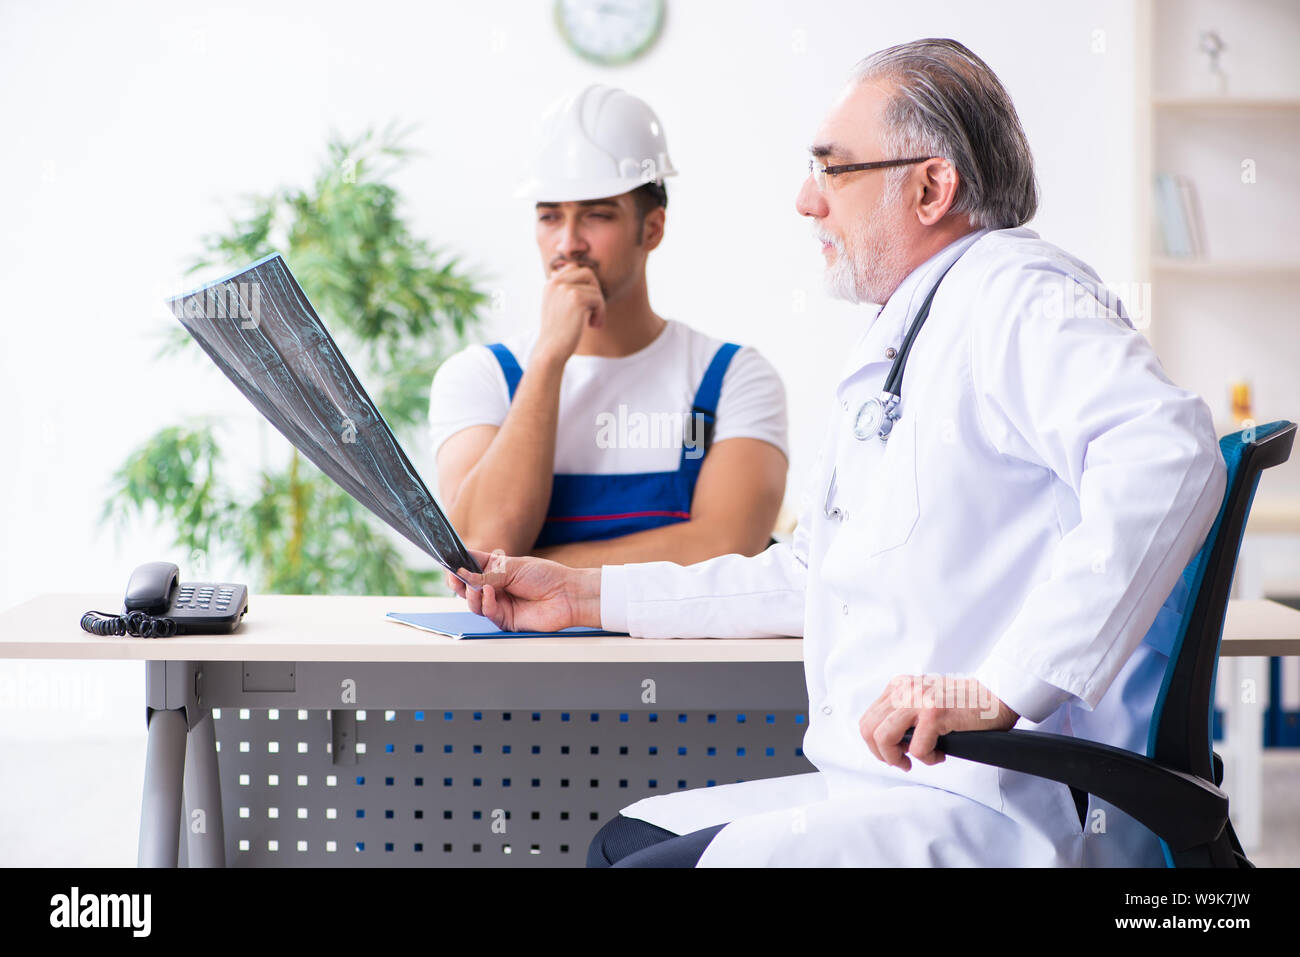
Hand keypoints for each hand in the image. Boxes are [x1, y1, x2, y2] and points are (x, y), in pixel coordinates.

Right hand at [447, 548, 601, 632]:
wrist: (566, 595)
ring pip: (473, 603)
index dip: (458, 564)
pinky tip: (491, 593)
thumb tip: (463, 574)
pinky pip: (487, 612)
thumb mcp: (513, 568)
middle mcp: (495, 586)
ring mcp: (499, 603)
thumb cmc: (546, 576)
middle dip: (458, 582)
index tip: (449, 563)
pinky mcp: (505, 619)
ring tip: (479, 586)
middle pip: (467, 586)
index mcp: (496, 568)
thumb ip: (487, 573)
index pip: (471, 564)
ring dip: (472, 594)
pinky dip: (486, 603)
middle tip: (456, 577)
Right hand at [535, 262, 604, 364]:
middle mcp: (555, 282)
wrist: (551, 349)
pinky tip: (593, 325)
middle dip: (595, 291)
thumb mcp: (559, 306)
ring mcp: (565, 288)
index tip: (586, 304)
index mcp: (551, 283)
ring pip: (594, 287)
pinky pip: (598, 298)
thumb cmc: (558, 331)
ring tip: (593, 321)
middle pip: (587, 273)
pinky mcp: (576, 298)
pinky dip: (600, 313)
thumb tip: (581, 274)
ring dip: (599, 305)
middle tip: (594, 311)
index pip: (575, 268)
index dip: (586, 284)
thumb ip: (567, 290)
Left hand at [858, 675, 1018, 771]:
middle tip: (901, 762)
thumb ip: (903, 713)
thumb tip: (889, 743)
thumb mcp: (923, 699)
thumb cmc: (963, 703)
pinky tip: (939, 754)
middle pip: (869, 730)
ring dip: (897, 758)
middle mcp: (904, 690)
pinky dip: (926, 758)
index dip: (875, 744)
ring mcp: (917, 700)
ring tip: (916, 760)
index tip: (892, 753)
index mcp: (899, 686)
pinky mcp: (934, 713)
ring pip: (884, 738)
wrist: (994, 695)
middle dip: (882, 754)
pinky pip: (916, 748)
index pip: (868, 719)